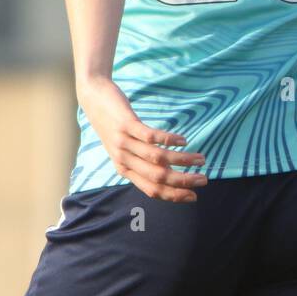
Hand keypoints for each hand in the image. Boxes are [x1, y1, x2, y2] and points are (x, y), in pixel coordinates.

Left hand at [77, 77, 207, 202]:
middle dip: (183, 181)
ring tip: (200, 159)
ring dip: (182, 160)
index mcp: (125, 169)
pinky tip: (183, 141)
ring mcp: (124, 142)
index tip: (193, 195)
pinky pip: (151, 136)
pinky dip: (170, 140)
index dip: (173, 195)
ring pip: (158, 158)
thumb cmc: (113, 125)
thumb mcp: (125, 148)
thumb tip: (170, 171)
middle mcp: (124, 159)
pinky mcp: (127, 125)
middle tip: (203, 179)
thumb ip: (143, 161)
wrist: (93, 100)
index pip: (151, 189)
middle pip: (157, 177)